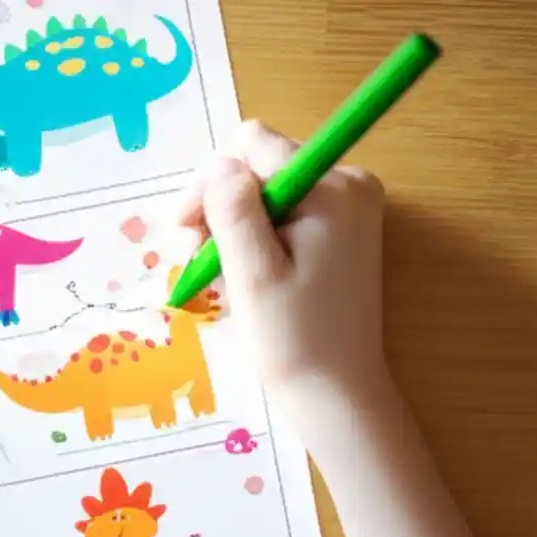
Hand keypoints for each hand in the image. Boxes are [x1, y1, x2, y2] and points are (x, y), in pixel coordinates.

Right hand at [174, 121, 388, 396]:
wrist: (335, 390)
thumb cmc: (292, 339)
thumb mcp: (252, 273)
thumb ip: (234, 210)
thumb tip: (218, 162)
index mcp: (333, 188)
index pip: (252, 145)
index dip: (210, 183)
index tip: (189, 232)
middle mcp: (347, 182)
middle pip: (257, 164)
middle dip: (219, 206)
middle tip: (199, 260)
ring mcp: (346, 204)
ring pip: (263, 188)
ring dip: (231, 226)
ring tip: (221, 275)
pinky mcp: (338, 226)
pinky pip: (280, 210)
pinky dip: (253, 237)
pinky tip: (244, 274)